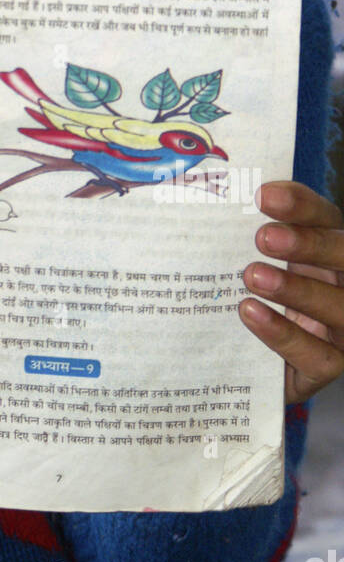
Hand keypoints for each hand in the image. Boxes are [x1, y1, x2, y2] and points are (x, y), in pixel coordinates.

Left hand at [240, 181, 343, 404]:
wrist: (256, 358)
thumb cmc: (264, 292)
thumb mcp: (262, 259)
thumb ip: (257, 232)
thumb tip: (229, 200)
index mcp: (332, 248)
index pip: (326, 218)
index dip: (301, 206)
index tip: (263, 195)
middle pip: (343, 258)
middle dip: (307, 245)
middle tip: (263, 237)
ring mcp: (343, 328)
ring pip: (338, 308)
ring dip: (296, 290)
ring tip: (252, 276)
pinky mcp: (328, 365)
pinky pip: (316, 355)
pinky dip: (283, 334)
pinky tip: (250, 313)